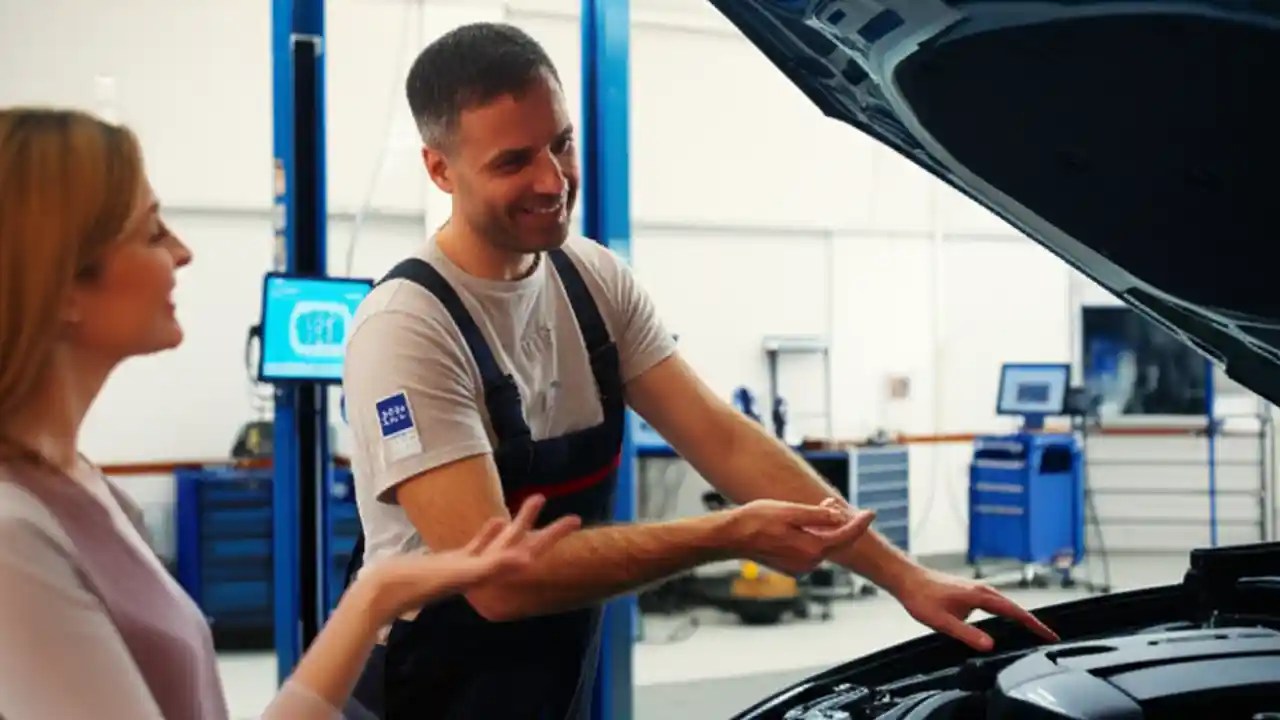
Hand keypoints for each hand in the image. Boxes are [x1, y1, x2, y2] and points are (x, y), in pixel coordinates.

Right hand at [368, 494, 580, 620]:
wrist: (385, 593)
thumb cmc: (418, 584)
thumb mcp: (459, 573)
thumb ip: (491, 566)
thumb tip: (525, 560)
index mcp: (490, 572)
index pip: (529, 551)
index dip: (553, 536)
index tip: (575, 521)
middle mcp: (484, 569)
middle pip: (523, 544)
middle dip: (546, 529)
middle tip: (574, 517)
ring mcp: (469, 565)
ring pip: (502, 542)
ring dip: (519, 524)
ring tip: (537, 501)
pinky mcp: (452, 560)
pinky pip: (478, 545)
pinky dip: (490, 533)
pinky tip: (496, 520)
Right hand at [725, 498, 875, 575]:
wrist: (731, 537)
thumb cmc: (757, 520)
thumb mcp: (790, 511)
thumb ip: (817, 516)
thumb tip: (839, 517)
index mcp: (812, 549)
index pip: (846, 536)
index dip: (860, 523)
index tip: (871, 512)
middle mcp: (809, 563)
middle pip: (835, 541)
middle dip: (839, 522)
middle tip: (832, 502)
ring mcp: (799, 568)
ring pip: (822, 545)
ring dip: (824, 528)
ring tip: (817, 508)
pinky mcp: (790, 567)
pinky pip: (810, 551)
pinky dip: (812, 537)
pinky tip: (803, 523)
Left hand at [891, 567, 1059, 650]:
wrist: (907, 579)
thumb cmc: (922, 597)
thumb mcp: (943, 621)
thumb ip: (967, 634)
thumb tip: (990, 646)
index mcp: (981, 595)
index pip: (1015, 612)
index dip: (1034, 625)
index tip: (1050, 636)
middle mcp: (984, 590)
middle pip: (1016, 608)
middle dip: (1033, 623)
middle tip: (1049, 638)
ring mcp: (978, 589)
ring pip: (1006, 605)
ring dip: (1021, 618)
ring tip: (1034, 633)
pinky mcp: (971, 592)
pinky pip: (996, 604)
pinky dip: (1008, 613)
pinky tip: (1007, 622)